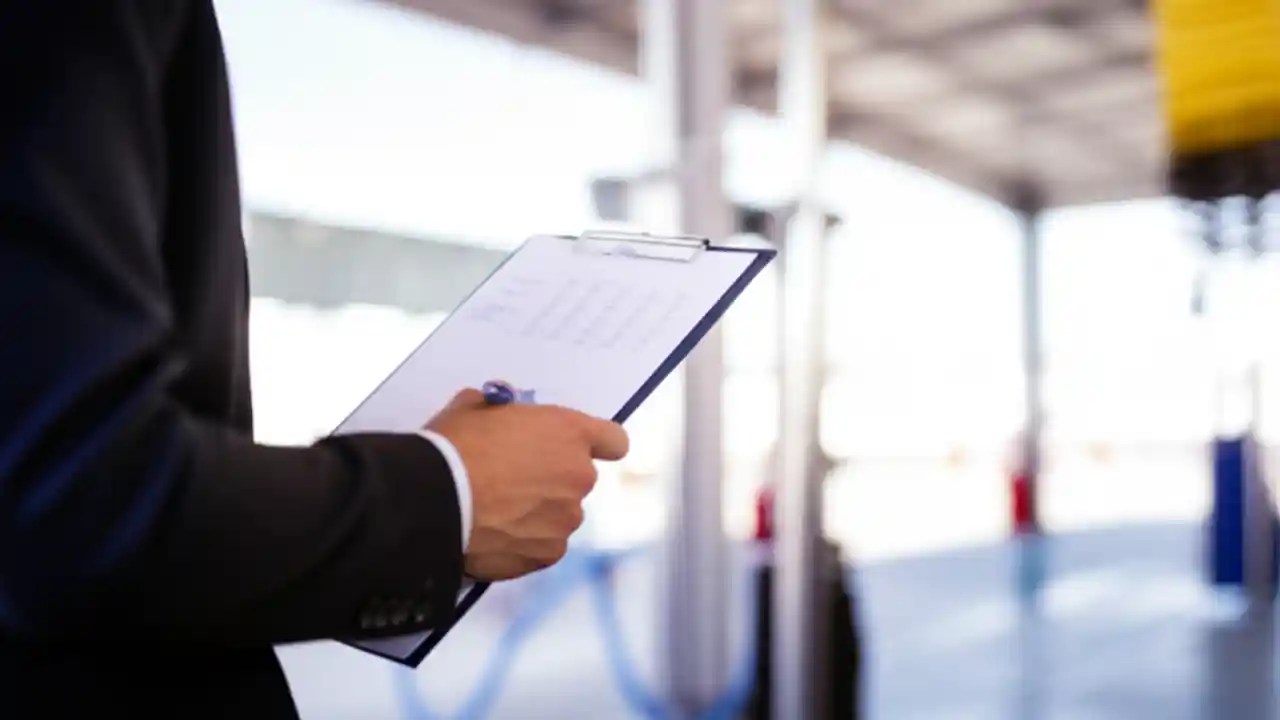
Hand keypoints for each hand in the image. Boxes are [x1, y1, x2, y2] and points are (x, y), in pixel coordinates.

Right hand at [425, 388, 628, 580]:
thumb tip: (499, 414)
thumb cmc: (454, 446)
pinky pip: (544, 546)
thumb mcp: (474, 408)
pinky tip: (494, 537)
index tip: (575, 451)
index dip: (597, 445)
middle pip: (578, 478)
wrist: (433, 500)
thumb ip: (501, 411)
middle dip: (553, 480)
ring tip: (496, 515)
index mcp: (570, 433)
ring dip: (539, 514)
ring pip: (560, 515)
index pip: (613, 440)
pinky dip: (525, 543)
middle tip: (512, 483)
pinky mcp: (549, 554)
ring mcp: (567, 519)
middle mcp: (579, 476)